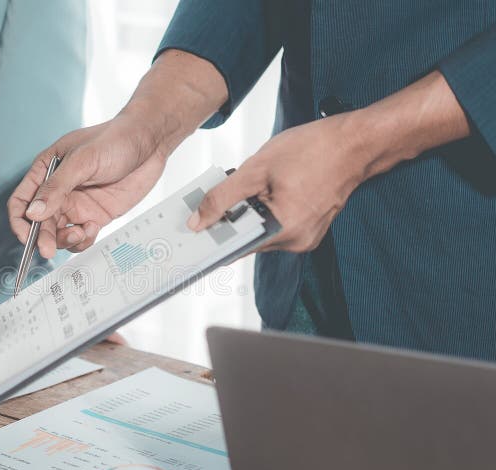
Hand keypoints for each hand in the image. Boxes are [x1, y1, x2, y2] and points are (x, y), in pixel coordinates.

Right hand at [8, 50, 228, 257]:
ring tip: (79, 233)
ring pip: (58, 233)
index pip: (21, 200)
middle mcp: (59, 190)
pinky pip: (80, 236)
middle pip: (39, 223)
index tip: (27, 237)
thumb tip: (33, 213)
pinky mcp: (95, 215)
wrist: (149, 142)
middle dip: (42, 237)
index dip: (20, 221)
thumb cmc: (115, 139)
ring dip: (64, 240)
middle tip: (48, 250)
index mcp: (46, 171)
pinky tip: (92, 228)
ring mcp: (77, 204)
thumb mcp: (82, 161)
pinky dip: (83, 240)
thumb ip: (56, 187)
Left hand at [188, 71, 470, 252]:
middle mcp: (297, 242)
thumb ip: (222, 197)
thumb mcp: (256, 169)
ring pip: (261, 230)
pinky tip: (265, 189)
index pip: (236, 247)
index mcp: (284, 231)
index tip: (194, 232)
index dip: (213, 238)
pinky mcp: (309, 226)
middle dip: (230, 219)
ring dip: (247, 213)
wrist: (356, 141)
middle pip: (247, 239)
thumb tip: (198, 221)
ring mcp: (305, 236)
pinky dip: (263, 210)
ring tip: (253, 185)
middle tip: (222, 196)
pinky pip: (275, 224)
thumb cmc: (315, 149)